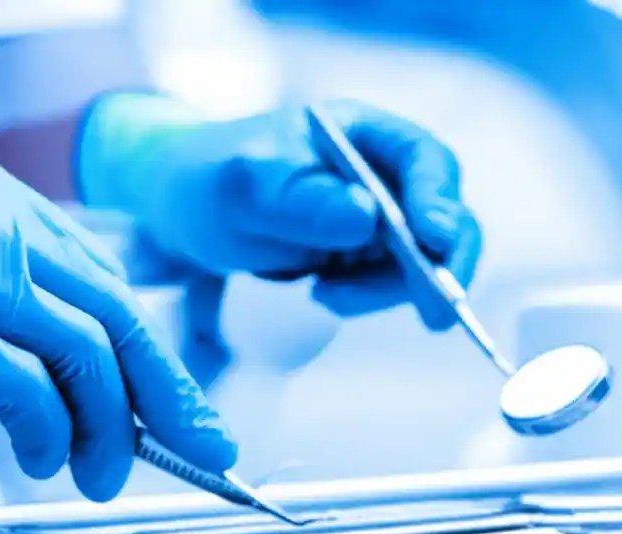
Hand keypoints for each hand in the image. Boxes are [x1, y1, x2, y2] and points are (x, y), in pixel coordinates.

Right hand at [0, 155, 235, 500]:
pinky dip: (50, 436)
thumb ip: (2, 293)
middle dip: (168, 394)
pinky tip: (44, 460)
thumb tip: (77, 368)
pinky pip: (31, 393)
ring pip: (89, 354)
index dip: (149, 353)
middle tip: (201, 446)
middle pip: (118, 314)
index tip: (180, 402)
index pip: (104, 282)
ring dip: (111, 428)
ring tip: (103, 474)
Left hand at [77, 96, 481, 329]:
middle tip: (435, 311)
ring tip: (324, 296)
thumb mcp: (243, 188)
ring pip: (423, 260)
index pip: (424, 160)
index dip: (439, 199)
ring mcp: (379, 218)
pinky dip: (367, 299)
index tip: (433, 240)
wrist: (179, 215)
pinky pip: (391, 284)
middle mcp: (382, 173)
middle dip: (441, 264)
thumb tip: (367, 219)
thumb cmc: (208, 182)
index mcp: (362, 133)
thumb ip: (302, 201)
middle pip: (442, 215)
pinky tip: (321, 295)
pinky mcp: (365, 258)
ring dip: (389, 289)